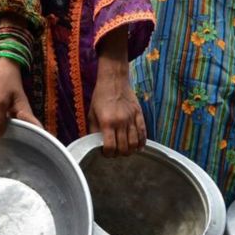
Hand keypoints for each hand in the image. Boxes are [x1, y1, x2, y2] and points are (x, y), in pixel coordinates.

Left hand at [0, 57, 40, 139]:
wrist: (4, 66)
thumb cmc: (6, 81)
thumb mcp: (0, 99)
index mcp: (24, 113)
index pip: (34, 129)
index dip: (35, 140)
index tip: (31, 150)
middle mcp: (20, 116)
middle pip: (16, 131)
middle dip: (3, 136)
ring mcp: (11, 114)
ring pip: (1, 124)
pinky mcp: (3, 110)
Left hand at [89, 26, 145, 156]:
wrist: (114, 80)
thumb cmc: (100, 97)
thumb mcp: (92, 114)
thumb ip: (94, 131)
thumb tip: (96, 145)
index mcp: (107, 122)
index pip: (110, 146)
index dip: (108, 154)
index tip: (106, 153)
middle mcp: (120, 122)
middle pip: (124, 147)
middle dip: (119, 154)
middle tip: (116, 152)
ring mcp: (131, 119)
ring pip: (135, 143)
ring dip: (130, 150)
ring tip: (125, 150)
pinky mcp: (139, 115)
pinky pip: (143, 133)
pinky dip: (141, 143)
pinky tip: (138, 147)